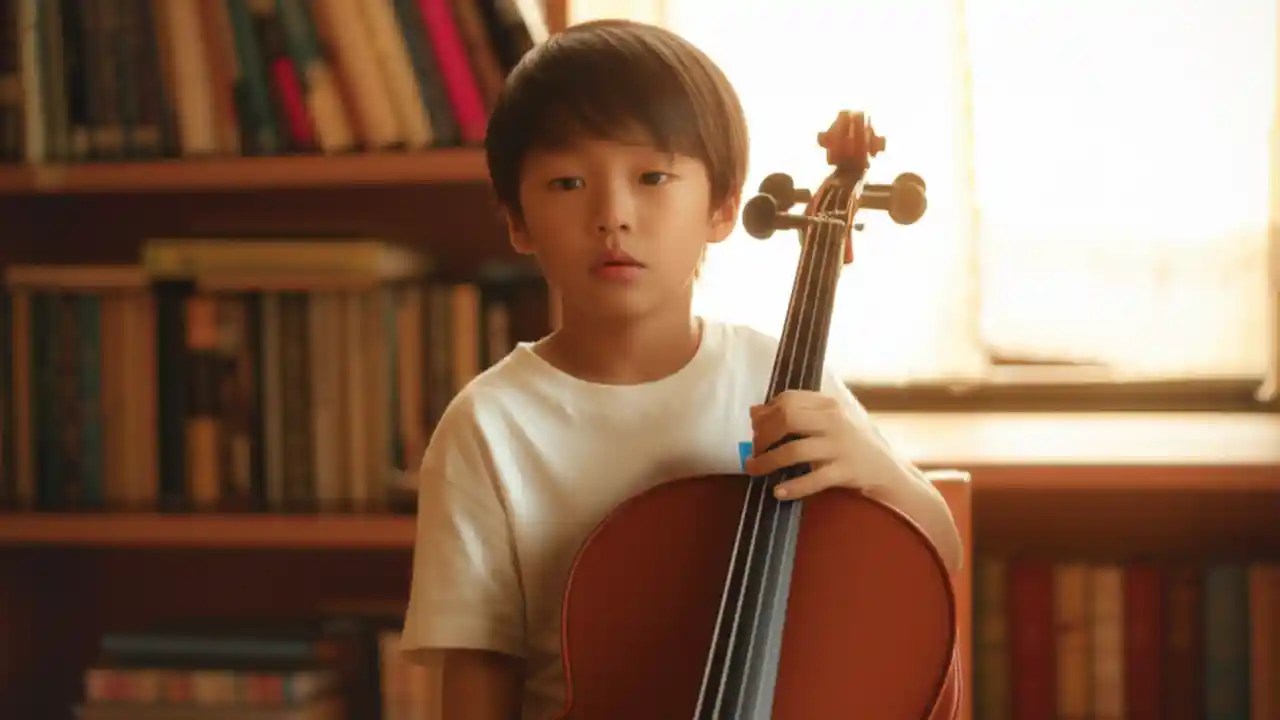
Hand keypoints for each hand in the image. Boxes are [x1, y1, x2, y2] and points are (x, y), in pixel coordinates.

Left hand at [743, 390, 876, 500]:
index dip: (766, 413)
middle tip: (754, 449)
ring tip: (753, 469)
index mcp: (827, 405)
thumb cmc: (847, 442)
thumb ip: (793, 413)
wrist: (883, 469)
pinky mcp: (844, 471)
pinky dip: (792, 487)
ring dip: (767, 461)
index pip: (788, 399)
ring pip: (794, 450)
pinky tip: (778, 492)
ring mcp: (839, 447)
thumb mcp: (825, 421)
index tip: (755, 428)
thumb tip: (754, 412)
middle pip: (788, 419)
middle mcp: (833, 421)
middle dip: (763, 435)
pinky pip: (813, 480)